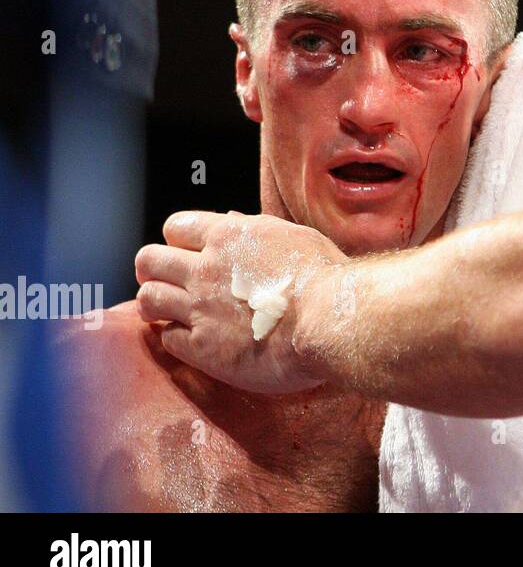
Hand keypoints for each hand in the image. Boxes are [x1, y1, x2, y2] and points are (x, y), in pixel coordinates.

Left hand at [135, 212, 343, 393]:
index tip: (188, 252)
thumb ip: (257, 230)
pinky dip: (176, 337)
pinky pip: (167, 338)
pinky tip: (195, 340)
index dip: (179, 240)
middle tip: (167, 281)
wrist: (330, 320)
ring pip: (149, 298)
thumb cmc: (324, 277)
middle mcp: (205, 269)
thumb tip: (233, 220)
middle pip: (149, 260)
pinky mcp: (202, 347)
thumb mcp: (295, 237)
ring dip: (157, 304)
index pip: (175, 227)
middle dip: (153, 269)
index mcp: (229, 236)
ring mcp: (199, 308)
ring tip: (170, 312)